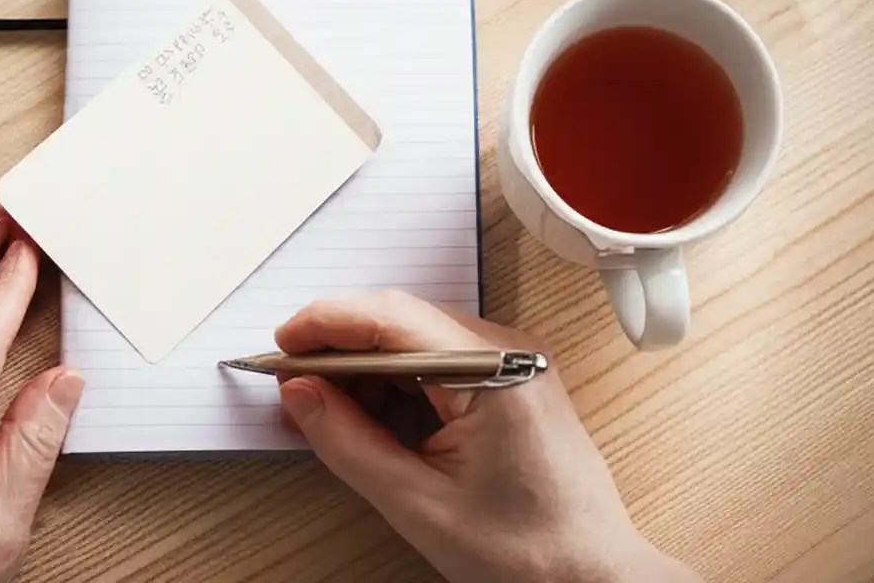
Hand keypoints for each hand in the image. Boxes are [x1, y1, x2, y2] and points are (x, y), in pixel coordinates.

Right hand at [276, 291, 699, 582]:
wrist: (593, 579)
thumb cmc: (526, 552)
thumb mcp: (417, 502)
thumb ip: (348, 442)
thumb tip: (298, 394)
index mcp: (493, 371)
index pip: (392, 317)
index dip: (327, 323)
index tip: (280, 346)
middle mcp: (509, 351)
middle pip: (402, 322)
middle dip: (341, 348)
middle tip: (292, 384)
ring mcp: (513, 364)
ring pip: (417, 341)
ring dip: (367, 369)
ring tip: (326, 412)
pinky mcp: (511, 383)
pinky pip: (440, 364)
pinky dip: (398, 385)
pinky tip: (372, 421)